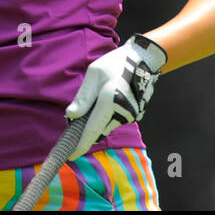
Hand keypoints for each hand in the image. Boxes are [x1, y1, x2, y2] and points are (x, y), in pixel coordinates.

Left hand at [63, 34, 166, 159]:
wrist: (144, 59)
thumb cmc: (115, 63)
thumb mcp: (94, 73)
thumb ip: (84, 96)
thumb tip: (71, 116)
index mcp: (109, 100)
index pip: (92, 129)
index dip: (81, 144)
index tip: (71, 156)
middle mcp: (122, 111)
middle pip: (99, 130)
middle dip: (87, 129)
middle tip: (77, 117)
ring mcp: (131, 114)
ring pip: (107, 125)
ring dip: (98, 120)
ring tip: (96, 100)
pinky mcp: (136, 114)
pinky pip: (116, 120)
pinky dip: (108, 116)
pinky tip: (108, 99)